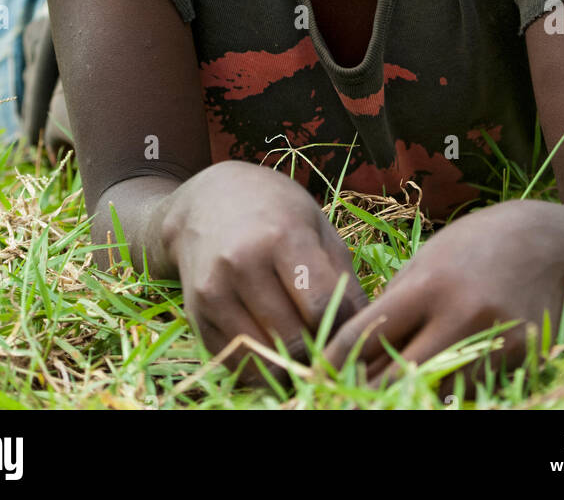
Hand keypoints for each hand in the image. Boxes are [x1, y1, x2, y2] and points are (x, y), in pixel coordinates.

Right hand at [164, 162, 368, 383]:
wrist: (206, 200)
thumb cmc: (274, 210)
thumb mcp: (316, 226)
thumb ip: (342, 277)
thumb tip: (366, 330)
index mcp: (281, 236)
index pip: (322, 305)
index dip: (343, 325)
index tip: (349, 326)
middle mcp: (242, 263)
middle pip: (294, 337)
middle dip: (317, 347)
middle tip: (326, 340)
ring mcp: (214, 290)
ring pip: (265, 356)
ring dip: (289, 360)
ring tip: (300, 341)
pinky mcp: (196, 313)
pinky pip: (236, 362)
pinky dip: (260, 363)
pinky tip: (270, 341)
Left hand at [323, 200, 563, 395]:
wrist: (547, 243)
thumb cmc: (476, 245)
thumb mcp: (428, 259)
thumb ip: (397, 302)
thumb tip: (355, 346)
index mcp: (430, 283)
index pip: (370, 333)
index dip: (338, 359)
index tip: (317, 374)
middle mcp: (462, 313)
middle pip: (401, 373)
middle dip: (369, 389)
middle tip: (345, 395)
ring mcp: (495, 339)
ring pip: (440, 390)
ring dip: (412, 396)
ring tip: (389, 394)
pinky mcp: (522, 358)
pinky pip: (476, 389)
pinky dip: (453, 391)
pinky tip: (437, 386)